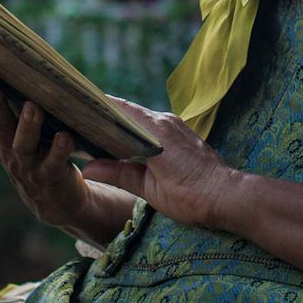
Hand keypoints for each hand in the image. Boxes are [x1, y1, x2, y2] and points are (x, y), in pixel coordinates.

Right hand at [0, 57, 119, 239]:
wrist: (55, 201)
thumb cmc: (39, 152)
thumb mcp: (22, 127)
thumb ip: (17, 100)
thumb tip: (21, 57)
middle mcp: (7, 147)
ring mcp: (27, 164)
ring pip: (24, 144)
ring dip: (28, 126)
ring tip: (32, 108)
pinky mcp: (50, 177)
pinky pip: (54, 162)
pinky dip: (59, 150)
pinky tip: (65, 137)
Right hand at [80, 97, 244, 231]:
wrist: (225, 196)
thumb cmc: (190, 196)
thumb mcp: (149, 189)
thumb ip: (118, 174)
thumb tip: (87, 169)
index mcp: (155, 130)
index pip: (120, 110)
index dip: (98, 107)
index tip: (77, 106)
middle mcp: (164, 121)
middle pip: (128, 112)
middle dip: (106, 116)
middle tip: (79, 119)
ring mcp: (174, 125)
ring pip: (140, 118)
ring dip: (121, 123)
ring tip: (95, 130)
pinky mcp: (181, 133)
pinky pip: (153, 125)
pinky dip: (136, 130)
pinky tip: (124, 140)